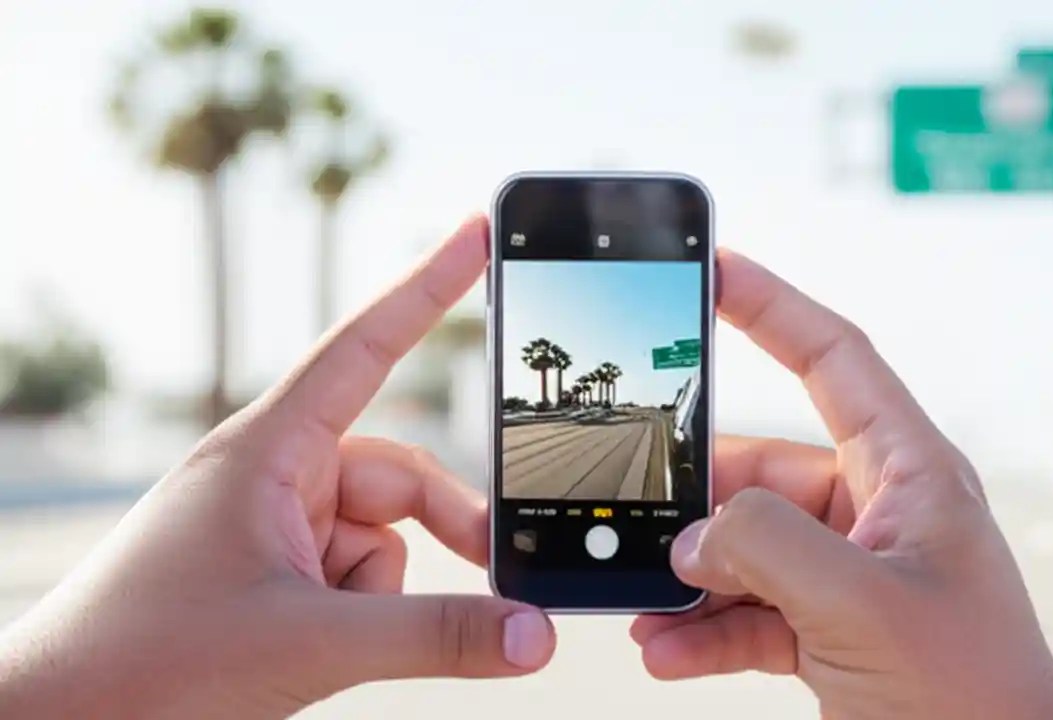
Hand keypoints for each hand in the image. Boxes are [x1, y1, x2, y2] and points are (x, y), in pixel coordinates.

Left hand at [0, 217, 554, 718]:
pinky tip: (314, 649)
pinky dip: (359, 614)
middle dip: (447, 526)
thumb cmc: (144, 665)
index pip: (365, 346)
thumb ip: (435, 637)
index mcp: (266, 449)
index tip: (474, 233)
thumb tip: (533, 635)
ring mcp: (271, 526)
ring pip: (381, 535)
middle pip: (399, 473)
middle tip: (497, 574)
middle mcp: (272, 474)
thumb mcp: (308, 644)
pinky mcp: (270, 573)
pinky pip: (353, 575)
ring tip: (338, 640)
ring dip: (387, 591)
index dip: (428, 287)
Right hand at [631, 250, 1052, 719]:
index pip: (835, 360)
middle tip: (639, 512)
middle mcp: (874, 513)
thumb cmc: (974, 697)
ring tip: (646, 604)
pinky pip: (747, 612)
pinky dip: (704, 630)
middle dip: (697, 501)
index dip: (774, 308)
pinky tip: (666, 649)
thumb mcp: (865, 608)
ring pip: (746, 548)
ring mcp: (847, 574)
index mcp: (907, 474)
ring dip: (690, 577)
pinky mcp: (826, 630)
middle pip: (763, 471)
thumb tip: (693, 535)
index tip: (712, 272)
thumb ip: (771, 552)